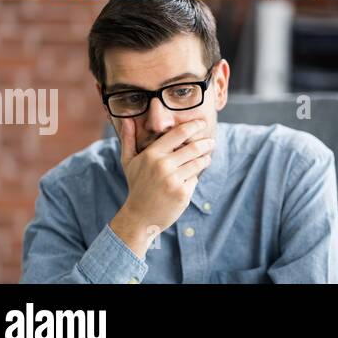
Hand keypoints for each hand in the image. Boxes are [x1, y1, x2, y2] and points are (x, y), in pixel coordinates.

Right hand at [111, 117, 213, 255]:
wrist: (139, 217)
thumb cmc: (137, 185)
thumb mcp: (129, 162)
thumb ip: (128, 140)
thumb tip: (125, 119)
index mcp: (151, 155)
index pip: (179, 133)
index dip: (194, 125)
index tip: (202, 123)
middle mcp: (162, 166)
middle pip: (194, 147)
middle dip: (206, 143)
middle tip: (211, 141)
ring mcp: (173, 180)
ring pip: (199, 162)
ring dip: (205, 159)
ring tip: (206, 158)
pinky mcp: (182, 193)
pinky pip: (196, 179)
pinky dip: (195, 177)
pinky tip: (189, 179)